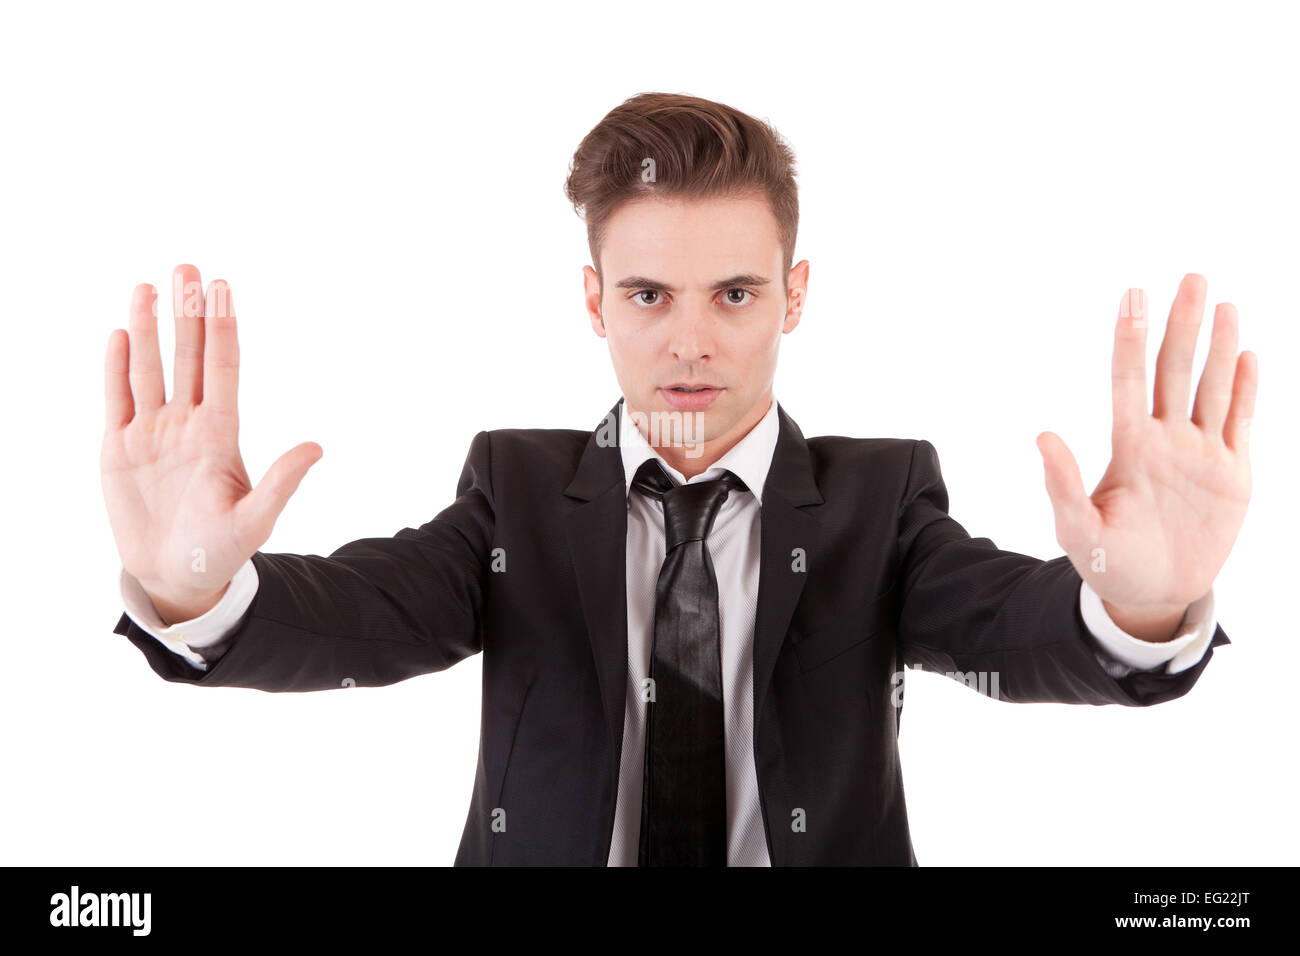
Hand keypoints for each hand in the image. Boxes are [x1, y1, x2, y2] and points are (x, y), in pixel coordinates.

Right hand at [101, 264, 322, 618]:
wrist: (178, 576)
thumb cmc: (222, 550)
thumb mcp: (256, 519)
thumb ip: (282, 482)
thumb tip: (318, 447)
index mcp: (221, 435)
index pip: (223, 369)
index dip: (222, 328)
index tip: (223, 286)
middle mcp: (187, 425)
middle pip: (187, 357)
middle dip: (187, 313)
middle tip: (188, 267)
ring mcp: (152, 434)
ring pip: (148, 369)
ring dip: (147, 329)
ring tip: (149, 286)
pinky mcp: (119, 449)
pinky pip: (117, 399)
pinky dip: (115, 367)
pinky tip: (119, 333)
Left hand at [1035, 273, 1255, 640]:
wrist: (1151, 594)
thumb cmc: (1106, 562)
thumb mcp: (1077, 529)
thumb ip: (1063, 485)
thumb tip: (1041, 437)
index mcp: (1129, 447)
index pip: (1130, 380)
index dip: (1131, 339)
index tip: (1133, 296)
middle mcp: (1165, 439)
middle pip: (1175, 370)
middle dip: (1182, 325)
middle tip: (1190, 276)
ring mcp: (1200, 452)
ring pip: (1211, 386)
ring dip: (1218, 345)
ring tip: (1221, 303)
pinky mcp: (1231, 472)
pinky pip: (1241, 420)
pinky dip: (1247, 389)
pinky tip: (1247, 354)